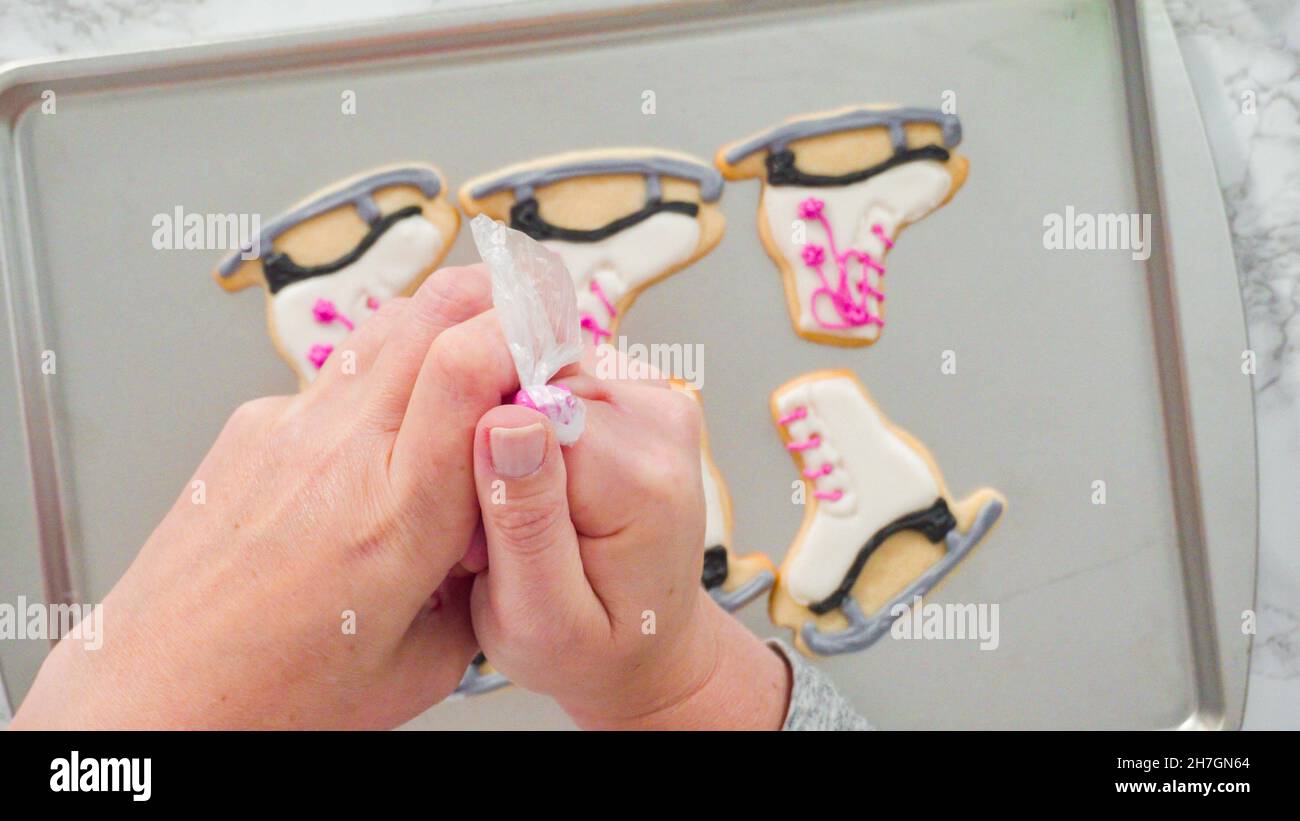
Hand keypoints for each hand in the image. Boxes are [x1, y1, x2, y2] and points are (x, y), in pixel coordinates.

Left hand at [13, 265, 512, 728]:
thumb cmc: (273, 697)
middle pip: (433, 308)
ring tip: (466, 371)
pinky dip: (380, 382)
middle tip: (531, 327)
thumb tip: (506, 531)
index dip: (529, 332)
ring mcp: (287, 428)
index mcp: (401, 515)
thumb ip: (482, 587)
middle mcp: (341, 453)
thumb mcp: (422, 666)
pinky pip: (334, 374)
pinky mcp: (250, 427)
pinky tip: (380, 440)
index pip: (472, 363)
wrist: (158, 697)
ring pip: (385, 324)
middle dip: (501, 301)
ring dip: (441, 328)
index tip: (559, 349)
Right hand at [467, 361, 790, 728]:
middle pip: (532, 379)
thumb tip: (503, 418)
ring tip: (519, 509)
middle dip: (492, 440)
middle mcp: (662, 422)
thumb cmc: (592, 645)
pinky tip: (538, 478)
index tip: (481, 533)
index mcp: (643, 481)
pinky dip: (532, 419)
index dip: (477, 458)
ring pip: (537, 369)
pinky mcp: (639, 386)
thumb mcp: (539, 617)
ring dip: (510, 427)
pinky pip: (554, 373)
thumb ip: (522, 522)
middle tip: (497, 530)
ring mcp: (656, 396)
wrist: (648, 641)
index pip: (527, 411)